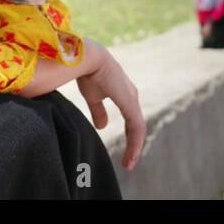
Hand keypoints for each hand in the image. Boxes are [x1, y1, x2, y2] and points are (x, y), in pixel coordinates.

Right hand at [75, 39, 145, 170]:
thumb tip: (102, 127)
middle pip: (136, 126)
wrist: (86, 59)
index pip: (131, 120)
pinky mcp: (129, 103)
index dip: (129, 136)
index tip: (125, 152)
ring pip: (138, 129)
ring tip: (129, 164)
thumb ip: (98, 111)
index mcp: (124, 95)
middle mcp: (131, 97)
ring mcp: (131, 99)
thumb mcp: (93, 97)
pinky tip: (131, 155)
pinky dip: (135, 143)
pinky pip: (136, 127)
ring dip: (134, 148)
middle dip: (134, 144)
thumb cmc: (87, 72)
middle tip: (129, 162)